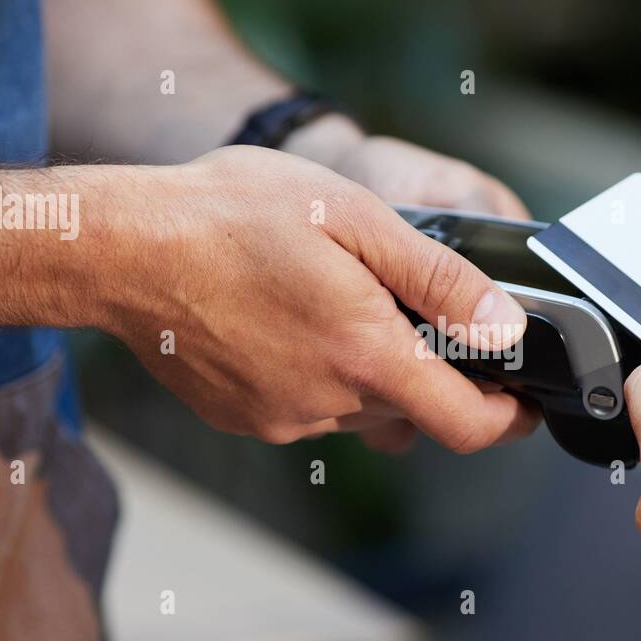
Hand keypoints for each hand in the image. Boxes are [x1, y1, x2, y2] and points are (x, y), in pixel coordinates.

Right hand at [102, 145, 538, 450]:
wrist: (119, 248)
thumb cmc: (232, 215)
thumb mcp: (356, 219)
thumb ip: (441, 280)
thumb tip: (505, 327)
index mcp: (367, 356)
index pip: (467, 425)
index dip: (506, 420)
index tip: (521, 402)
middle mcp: (328, 403)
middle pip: (411, 408)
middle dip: (425, 366)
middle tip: (403, 303)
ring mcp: (281, 418)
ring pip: (357, 405)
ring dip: (365, 366)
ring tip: (331, 298)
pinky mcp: (244, 418)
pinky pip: (306, 406)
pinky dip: (316, 372)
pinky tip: (284, 320)